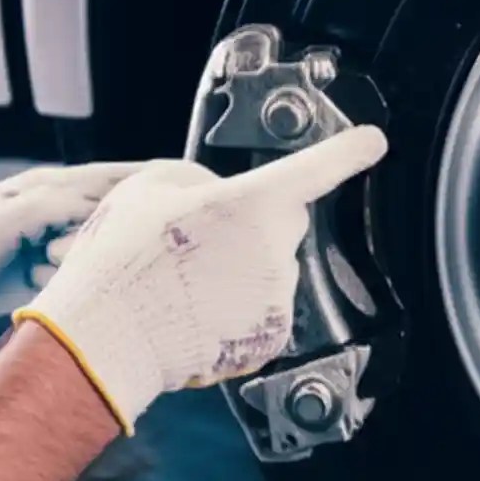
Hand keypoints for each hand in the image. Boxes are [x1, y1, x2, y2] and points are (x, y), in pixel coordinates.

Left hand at [0, 163, 145, 327]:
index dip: (147, 179)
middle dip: (106, 236)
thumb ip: (59, 207)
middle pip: (114, 221)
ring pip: (98, 255)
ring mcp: (59, 245)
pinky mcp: (52, 276)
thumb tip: (101, 210)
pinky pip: (78, 282)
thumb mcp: (13, 214)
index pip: (114, 179)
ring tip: (36, 261)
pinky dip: (62, 285)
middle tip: (62, 245)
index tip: (183, 181)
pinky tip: (32, 281)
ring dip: (76, 264)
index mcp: (57, 188)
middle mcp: (64, 215)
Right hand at [13, 125, 388, 433]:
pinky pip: (265, 310)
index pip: (317, 168)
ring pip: (272, 268)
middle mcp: (276, 249)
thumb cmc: (122, 260)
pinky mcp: (271, 337)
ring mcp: (277, 296)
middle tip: (203, 239)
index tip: (372, 141)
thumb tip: (215, 194)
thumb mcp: (147, 188)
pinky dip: (240, 310)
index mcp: (253, 202)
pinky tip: (198, 312)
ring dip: (243, 270)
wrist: (107, 338)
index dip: (349, 151)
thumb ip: (196, 180)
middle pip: (283, 222)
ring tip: (187, 284)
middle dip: (255, 224)